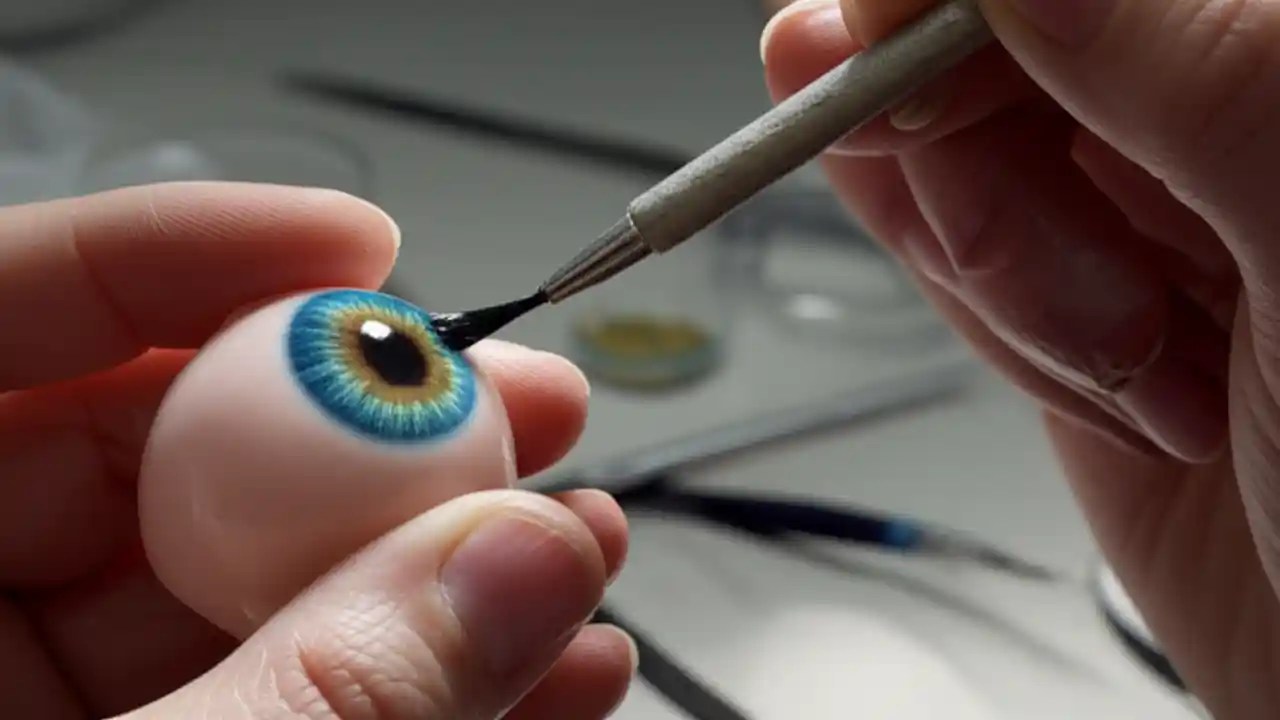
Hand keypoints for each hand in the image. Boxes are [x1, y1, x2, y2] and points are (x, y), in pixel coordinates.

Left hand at [0, 182, 632, 718]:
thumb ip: (324, 687)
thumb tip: (515, 556)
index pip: (4, 321)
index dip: (175, 256)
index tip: (355, 250)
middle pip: (165, 441)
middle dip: (360, 413)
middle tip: (500, 397)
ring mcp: (74, 704)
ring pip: (259, 567)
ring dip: (432, 553)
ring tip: (570, 537)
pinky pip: (300, 680)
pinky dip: (424, 667)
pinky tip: (543, 662)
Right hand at [764, 0, 1279, 715]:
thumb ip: (1184, 62)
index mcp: (1253, 48)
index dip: (929, 9)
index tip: (853, 56)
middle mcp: (1185, 101)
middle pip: (966, 60)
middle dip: (986, 182)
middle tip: (1061, 269)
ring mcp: (1120, 194)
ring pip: (943, 169)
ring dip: (1014, 284)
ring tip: (1150, 367)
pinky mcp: (1061, 281)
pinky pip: (950, 255)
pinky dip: (992, 318)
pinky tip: (1094, 373)